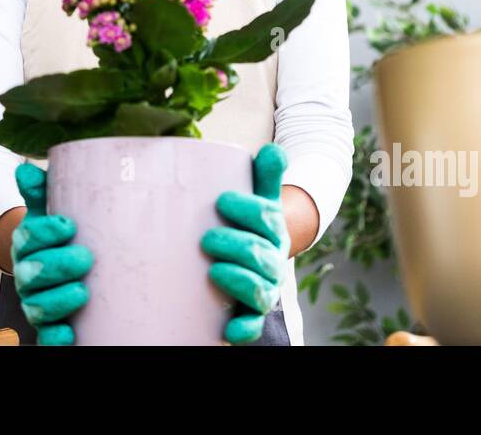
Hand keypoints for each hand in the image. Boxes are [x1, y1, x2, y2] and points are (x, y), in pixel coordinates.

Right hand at [11, 163, 94, 345]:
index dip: (46, 231)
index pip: (28, 237)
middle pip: (32, 273)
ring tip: (83, 292)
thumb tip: (25, 170)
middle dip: (57, 266)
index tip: (70, 224)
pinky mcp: (48, 326)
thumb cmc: (57, 236)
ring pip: (37, 306)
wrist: (50, 264)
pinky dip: (55, 336)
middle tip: (86, 257)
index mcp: (27, 244)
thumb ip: (40, 191)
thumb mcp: (49, 211)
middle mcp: (26, 274)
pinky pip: (46, 336)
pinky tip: (70, 333)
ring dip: (58, 300)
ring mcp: (35, 301)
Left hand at [201, 143, 289, 344]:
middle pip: (262, 255)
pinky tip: (226, 329)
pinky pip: (251, 326)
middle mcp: (272, 262)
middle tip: (207, 238)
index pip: (267, 218)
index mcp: (273, 230)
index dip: (247, 209)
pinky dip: (242, 329)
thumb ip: (265, 175)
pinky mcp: (250, 314)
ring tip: (213, 270)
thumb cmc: (247, 224)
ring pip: (259, 290)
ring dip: (239, 280)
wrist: (254, 257)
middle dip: (236, 245)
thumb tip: (272, 150)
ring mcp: (263, 289)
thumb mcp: (257, 198)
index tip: (222, 200)